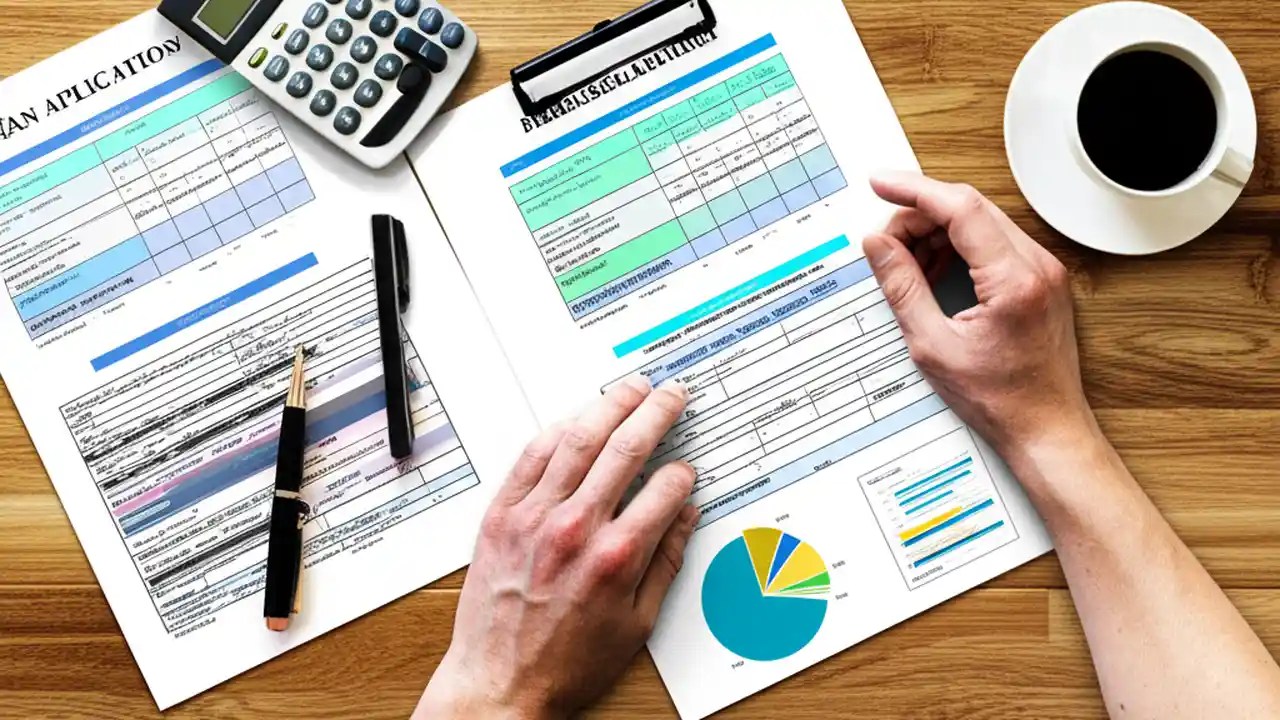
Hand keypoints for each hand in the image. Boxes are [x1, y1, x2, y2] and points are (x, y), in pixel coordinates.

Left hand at [415, 377, 698, 719]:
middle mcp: (576, 527)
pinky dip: (557, 430)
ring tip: (629, 389)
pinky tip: (575, 419)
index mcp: (617, 556)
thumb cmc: (565, 663)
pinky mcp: (501, 515)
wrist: (500, 684)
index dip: (682, 474)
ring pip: (578, 439)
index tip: (686, 470)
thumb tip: (685, 518)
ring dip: (609, 406)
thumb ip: (667, 563)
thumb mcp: (637, 624)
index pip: (665, 488)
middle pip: (626, 447)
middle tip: (671, 394)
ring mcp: (535, 516)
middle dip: (656, 412)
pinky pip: (531, 456)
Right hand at [862, 172, 1095, 462]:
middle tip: (885, 242)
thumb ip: (902, 288)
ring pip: (980, 221)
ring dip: (938, 231)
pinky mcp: (1040, 278)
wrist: (1046, 428)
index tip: (882, 184)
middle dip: (920, 214)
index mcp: (1013, 280)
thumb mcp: (933, 346)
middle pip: (969, 208)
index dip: (915, 190)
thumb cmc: (1001, 400)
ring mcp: (1043, 270)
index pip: (960, 209)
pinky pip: (993, 242)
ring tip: (907, 264)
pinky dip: (958, 247)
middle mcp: (1036, 266)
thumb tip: (880, 246)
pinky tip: (934, 272)